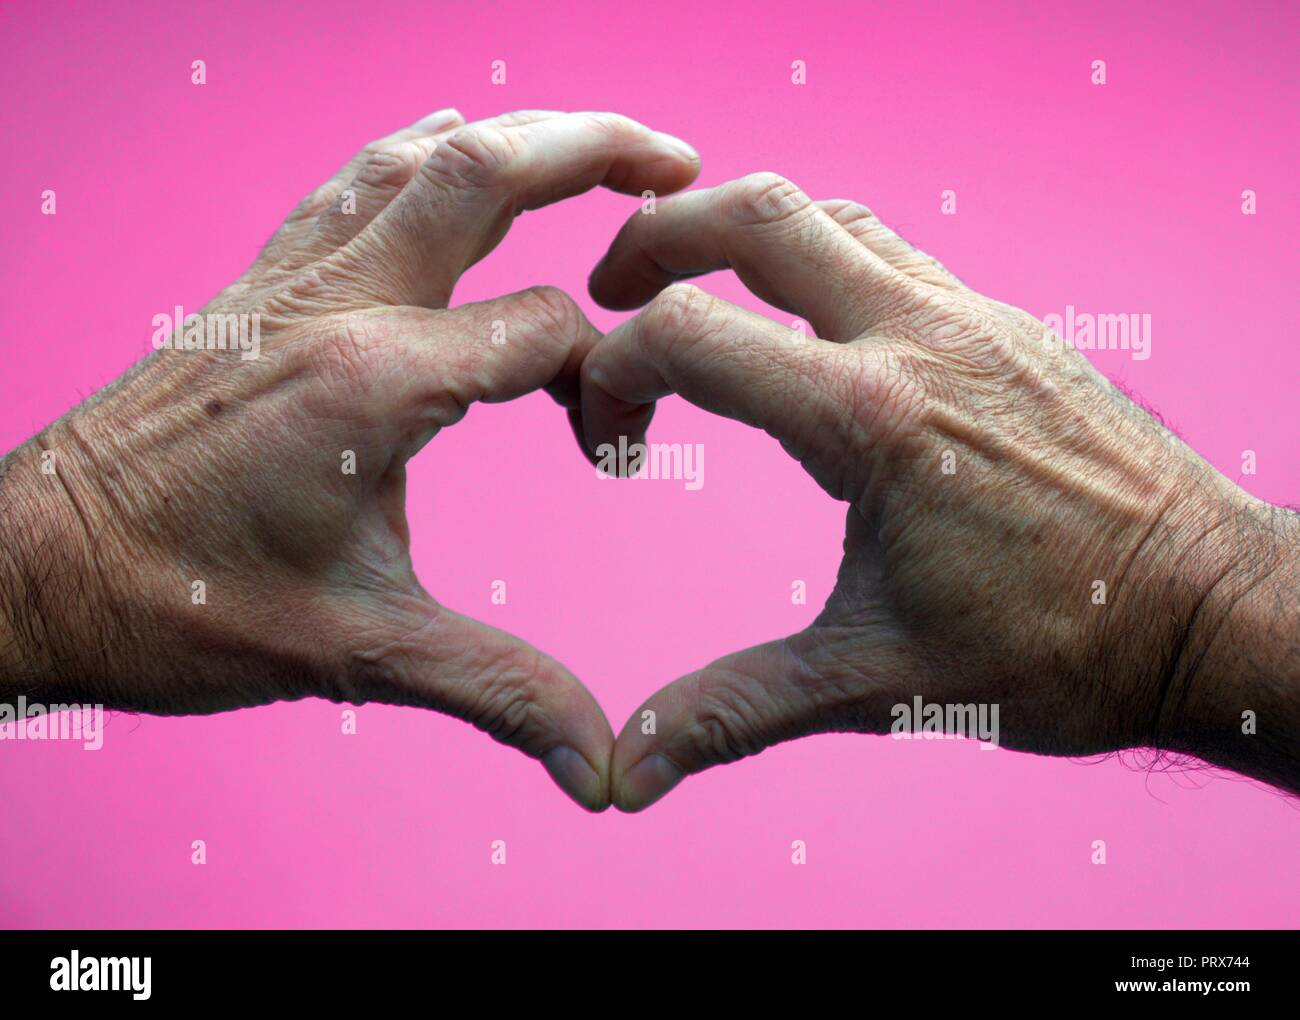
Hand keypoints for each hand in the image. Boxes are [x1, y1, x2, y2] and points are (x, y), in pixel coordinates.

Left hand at [0, 109, 700, 810]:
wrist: (34, 569)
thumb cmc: (177, 607)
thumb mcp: (357, 652)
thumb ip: (501, 693)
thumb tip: (601, 771)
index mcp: (376, 384)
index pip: (549, 331)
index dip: (615, 379)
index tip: (611, 450)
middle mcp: (336, 307)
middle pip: (488, 174)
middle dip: (600, 149)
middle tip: (682, 162)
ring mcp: (289, 285)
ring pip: (417, 160)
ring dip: (518, 137)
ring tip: (597, 143)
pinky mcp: (256, 290)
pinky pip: (351, 185)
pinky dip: (418, 153)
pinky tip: (449, 145)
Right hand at [576, 173, 1298, 809]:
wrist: (1207, 611)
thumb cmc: (1061, 647)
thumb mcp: (877, 681)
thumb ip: (735, 712)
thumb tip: (629, 772)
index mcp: (872, 418)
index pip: (690, 334)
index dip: (611, 371)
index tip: (609, 436)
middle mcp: (920, 338)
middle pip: (755, 215)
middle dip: (656, 239)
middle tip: (608, 290)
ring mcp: (970, 318)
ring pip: (827, 216)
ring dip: (739, 235)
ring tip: (691, 293)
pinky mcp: (1003, 326)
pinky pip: (889, 250)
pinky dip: (817, 258)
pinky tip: (802, 324)